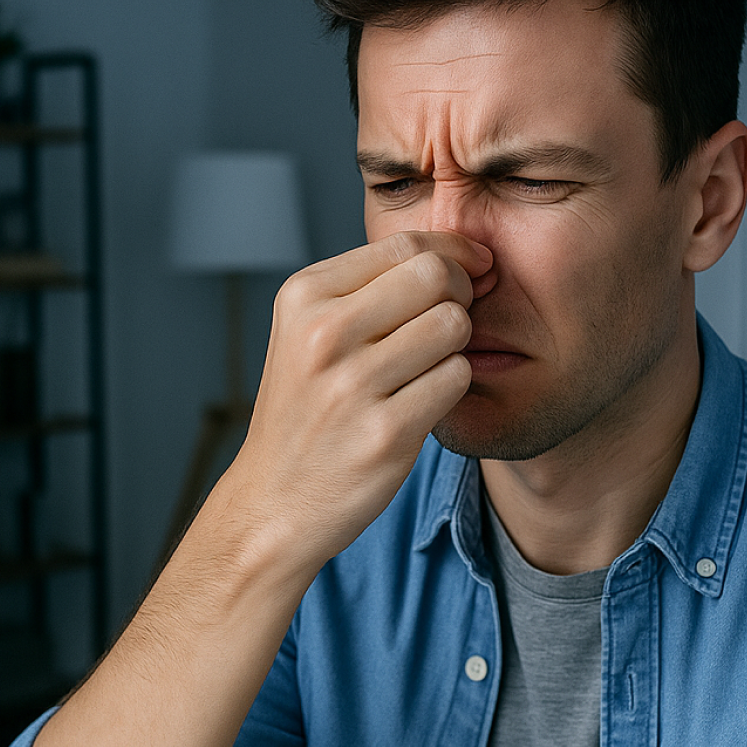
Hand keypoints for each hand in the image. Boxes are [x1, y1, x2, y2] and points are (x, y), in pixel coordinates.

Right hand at [200, 230, 492, 577]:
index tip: (471, 269)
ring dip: (456, 344)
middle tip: (450, 322)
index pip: (403, 245)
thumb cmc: (307, 408)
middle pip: (436, 278)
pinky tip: (423, 400)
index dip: (452, 252)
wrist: (275, 500)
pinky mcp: (385, 432)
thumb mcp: (309, 331)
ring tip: (427, 366)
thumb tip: (458, 253)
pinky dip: (451, 386)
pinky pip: (456, 378)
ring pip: (453, 326)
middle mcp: (323, 334)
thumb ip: (371, 287)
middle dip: (459, 294)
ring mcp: (353, 385)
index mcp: (304, 297)